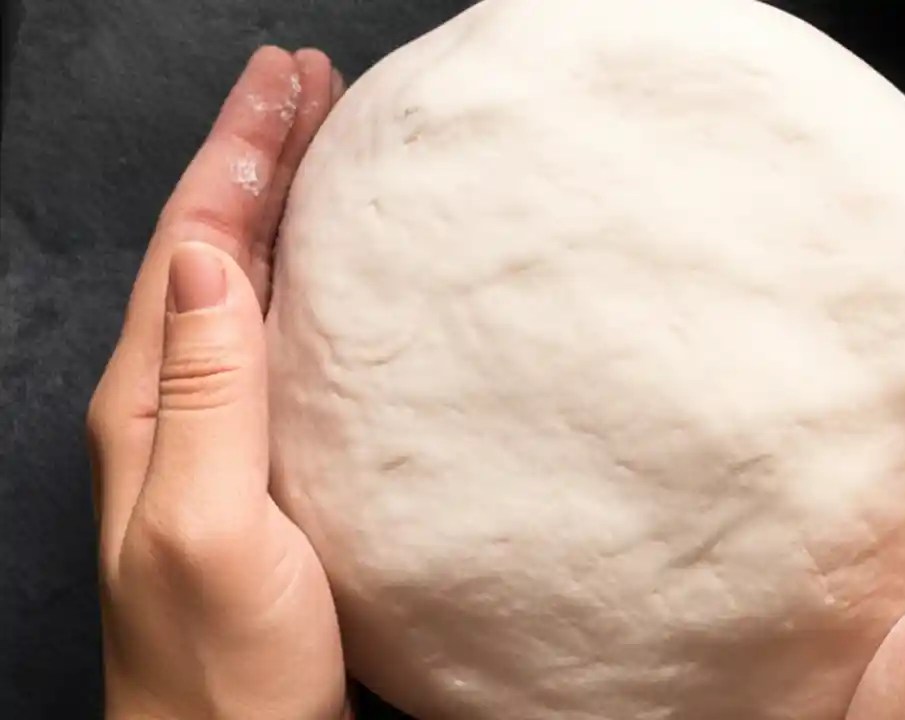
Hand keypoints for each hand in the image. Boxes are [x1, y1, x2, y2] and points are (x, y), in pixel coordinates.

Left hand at [87, 47, 348, 718]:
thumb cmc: (222, 671)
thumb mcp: (211, 526)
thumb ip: (205, 392)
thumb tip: (211, 257)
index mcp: (150, 404)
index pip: (192, 243)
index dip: (238, 153)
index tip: (284, 80)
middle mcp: (172, 406)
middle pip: (212, 246)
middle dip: (256, 154)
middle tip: (306, 82)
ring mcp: (214, 436)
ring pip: (242, 284)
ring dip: (275, 203)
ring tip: (313, 142)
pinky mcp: (261, 465)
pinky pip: (272, 338)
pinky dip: (296, 276)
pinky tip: (324, 269)